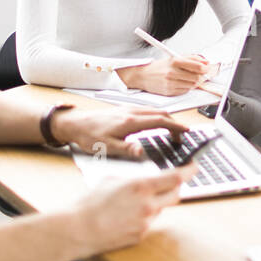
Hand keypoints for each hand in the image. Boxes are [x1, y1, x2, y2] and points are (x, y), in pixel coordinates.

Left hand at [48, 106, 184, 158]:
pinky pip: (146, 110)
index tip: (186, 132)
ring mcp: (128, 109)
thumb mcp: (107, 148)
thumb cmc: (89, 136)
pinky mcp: (124, 109)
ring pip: (154, 110)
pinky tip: (155, 124)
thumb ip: (126, 149)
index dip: (176, 127)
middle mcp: (132, 112)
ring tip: (172, 131)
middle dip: (174, 124)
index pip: (160, 121)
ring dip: (166, 119)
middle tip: (182, 136)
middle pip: (161, 113)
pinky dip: (157, 116)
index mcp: (130, 121)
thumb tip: (141, 151)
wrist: (74, 123)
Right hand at [68, 168, 194, 254]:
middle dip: (176, 188)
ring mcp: (146, 222)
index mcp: (141, 187)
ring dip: (155, 203)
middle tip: (171, 182)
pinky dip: (142, 217)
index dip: (188, 172)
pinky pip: (148, 223)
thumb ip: (132, 179)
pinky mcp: (140, 236)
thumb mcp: (112, 179)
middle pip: (175, 195)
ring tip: (131, 203)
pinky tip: (124, 217)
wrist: (78, 230)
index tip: (194, 167)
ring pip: (160, 209)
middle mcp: (148, 205)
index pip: (175, 178)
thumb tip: (141, 179)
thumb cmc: (90, 203)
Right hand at [116, 54, 212, 94]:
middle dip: (200, 77)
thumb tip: (206, 62)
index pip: (196, 66)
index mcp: (174, 61)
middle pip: (196, 77)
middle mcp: (172, 72)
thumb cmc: (159, 67)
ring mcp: (170, 83)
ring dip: (193, 82)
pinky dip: (186, 87)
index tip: (207, 68)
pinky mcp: (169, 92)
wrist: (143, 76)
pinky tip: (181, 83)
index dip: (205, 68)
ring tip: (188, 78)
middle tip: (199, 74)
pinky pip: (185, 91)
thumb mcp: (174, 57)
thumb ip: (191, 58)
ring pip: (192, 85)